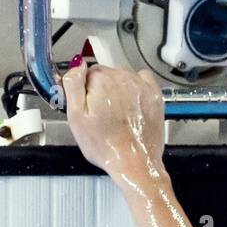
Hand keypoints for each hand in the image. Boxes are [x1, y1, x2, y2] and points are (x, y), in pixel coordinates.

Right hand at [61, 62, 164, 178]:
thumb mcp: (75, 117)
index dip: (85, 93)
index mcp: (101, 80)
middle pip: (106, 74)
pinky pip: (143, 78)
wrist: (134, 163)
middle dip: (102, 91)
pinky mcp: (154, 94)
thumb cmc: (103, 145)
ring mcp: (141, 85)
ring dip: (118, 90)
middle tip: (102, 116)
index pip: (87, 74)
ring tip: (117, 115)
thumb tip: (76, 64)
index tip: (89, 109)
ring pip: (123, 77)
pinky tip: (131, 104)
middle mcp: (122, 77)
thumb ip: (73, 85)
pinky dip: (136, 87)